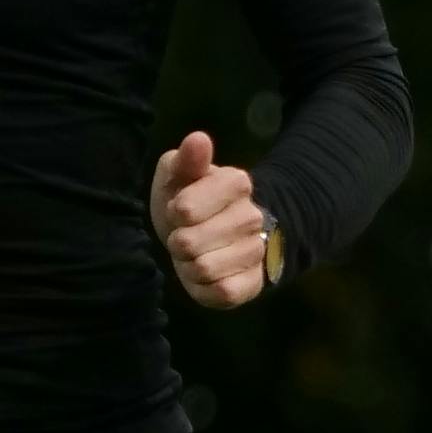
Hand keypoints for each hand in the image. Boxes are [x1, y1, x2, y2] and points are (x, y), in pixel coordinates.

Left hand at [150, 129, 271, 309]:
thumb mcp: (178, 176)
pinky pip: (222, 293)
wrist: (214, 237)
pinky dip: (204, 288)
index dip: (174, 213)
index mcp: (236, 183)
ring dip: (189, 266)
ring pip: (204, 269)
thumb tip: (199, 139)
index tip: (180, 210)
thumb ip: (186, 159)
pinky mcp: (254, 283)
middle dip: (178, 242)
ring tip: (196, 255)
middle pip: (190, 243)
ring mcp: (256, 251)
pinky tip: (207, 276)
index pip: (185, 209)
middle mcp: (253, 217)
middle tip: (186, 236)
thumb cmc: (189, 201)